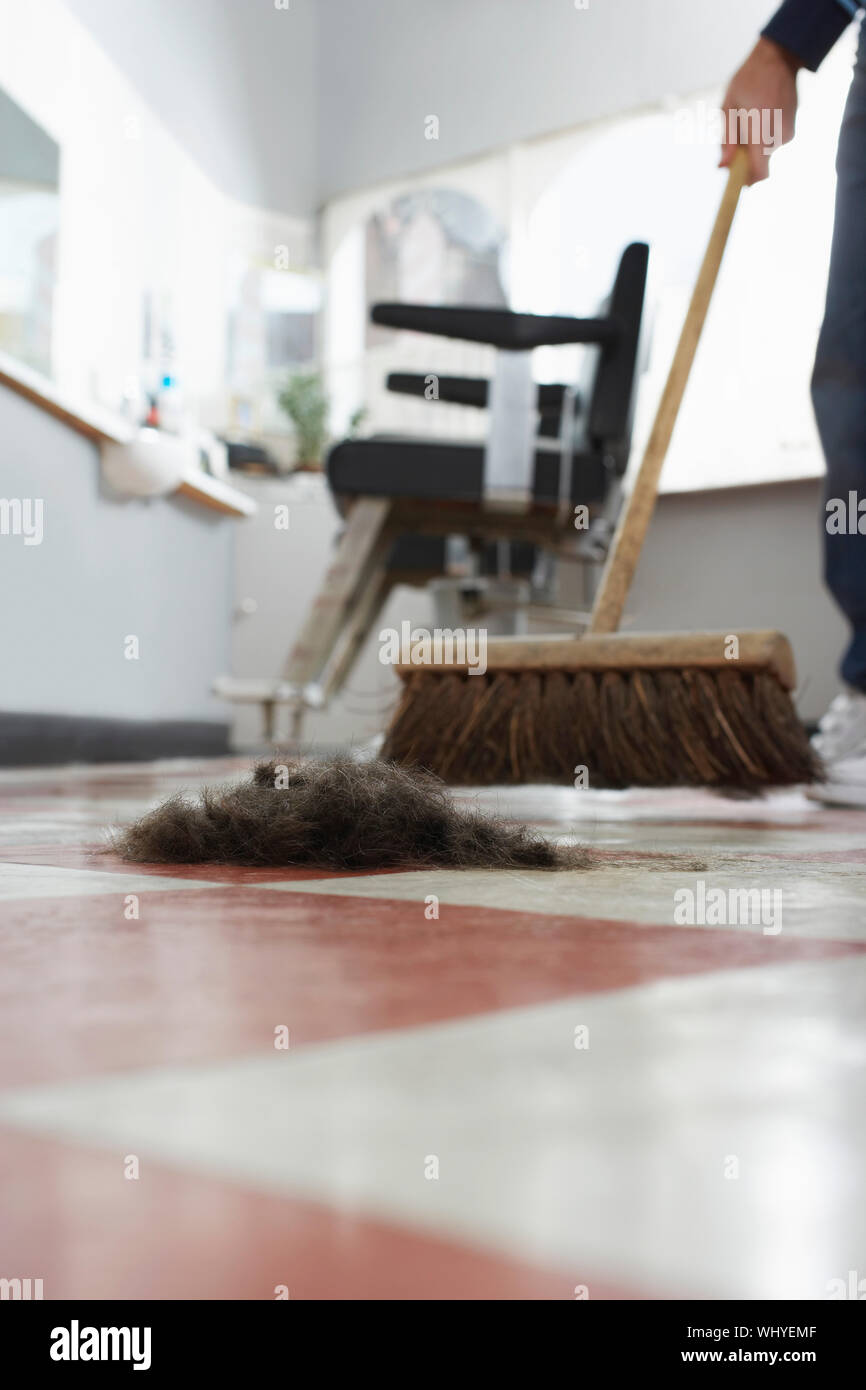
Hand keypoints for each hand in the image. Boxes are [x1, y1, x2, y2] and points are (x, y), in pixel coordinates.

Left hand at [720, 37, 800, 182]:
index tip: (734, 177)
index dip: (746, 180)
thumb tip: (723, 167)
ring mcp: (788, 133)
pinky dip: (762, 137)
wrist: (779, 57)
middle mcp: (779, 136)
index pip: (759, 173)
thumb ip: (726, 140)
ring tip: (748, 118)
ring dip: (753, 145)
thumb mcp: (729, 107)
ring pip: (765, 153)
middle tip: (735, 134)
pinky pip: (772, 142)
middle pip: (759, 164)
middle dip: (744, 158)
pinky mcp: (791, 128)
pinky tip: (759, 115)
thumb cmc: (749, 79)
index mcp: (762, 131)